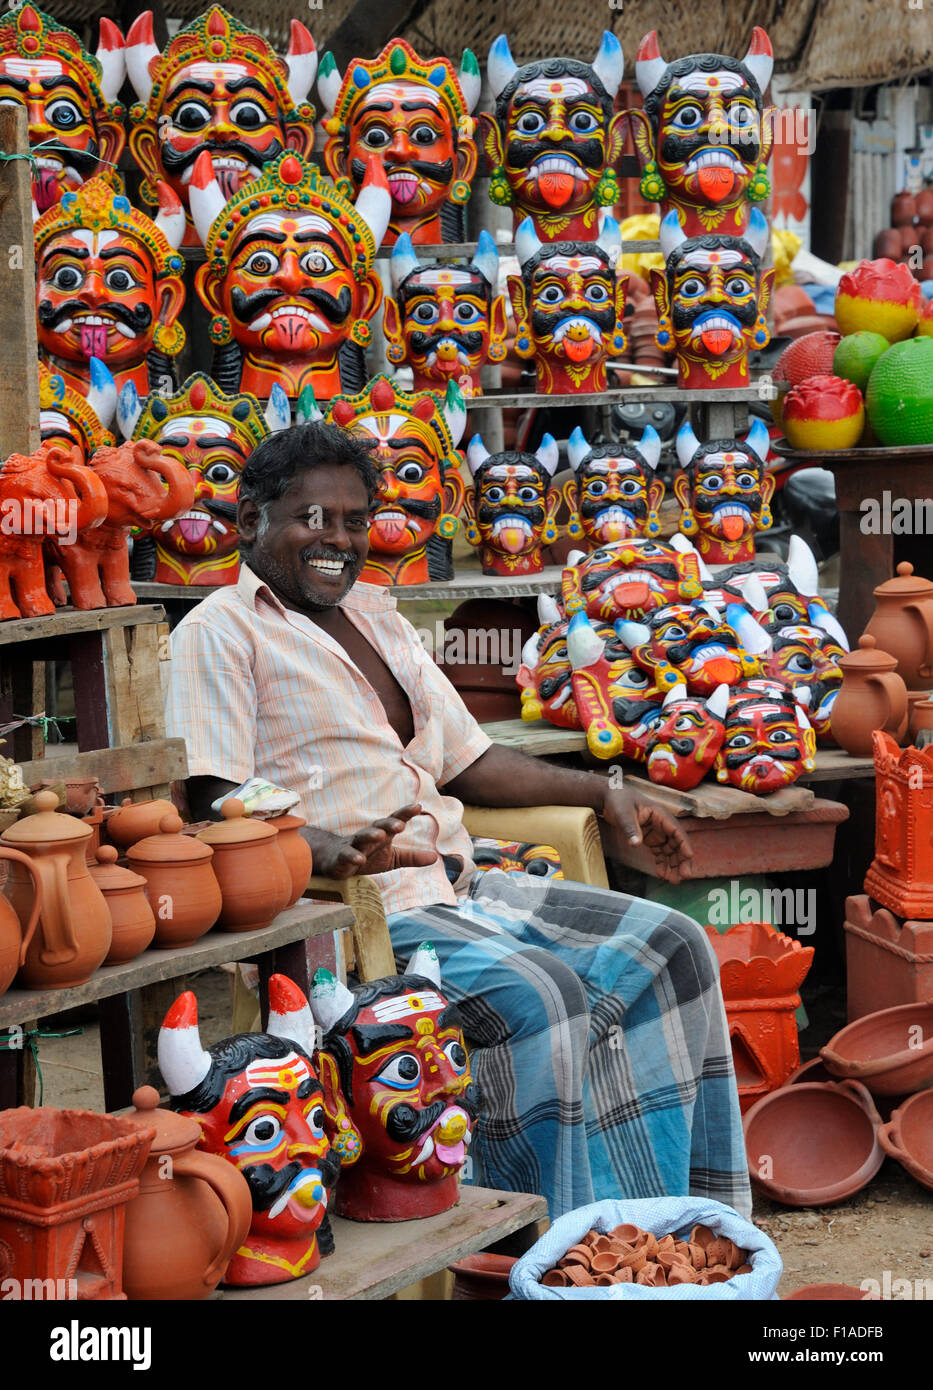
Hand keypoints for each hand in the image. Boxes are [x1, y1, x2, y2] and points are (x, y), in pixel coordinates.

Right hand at [310, 804, 438, 879]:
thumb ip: (412, 857)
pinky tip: (359, 859)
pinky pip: (347, 855)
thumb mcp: (392, 858)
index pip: (395, 821)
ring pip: (362, 837)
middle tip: (400, 824)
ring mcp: (354, 845)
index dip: (405, 813)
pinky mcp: (342, 858)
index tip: (418, 806)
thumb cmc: (367, 856)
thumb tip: (436, 857)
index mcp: (382, 834)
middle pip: (379, 826)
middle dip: (389, 824)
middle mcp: (369, 836)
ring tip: (380, 835)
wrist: (336, 861)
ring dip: (371, 835)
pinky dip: (352, 856)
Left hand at [600, 785, 692, 883]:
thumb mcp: (623, 814)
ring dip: (673, 865)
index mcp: (660, 815)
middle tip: (684, 876)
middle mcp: (662, 824)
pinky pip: (660, 852)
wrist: (610, 797)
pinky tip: (663, 874)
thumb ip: (630, 829)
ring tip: (673, 880)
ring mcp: (657, 832)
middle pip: (677, 843)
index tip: (688, 857)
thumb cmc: (619, 801)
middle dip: (682, 860)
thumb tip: (636, 844)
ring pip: (670, 850)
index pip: (677, 831)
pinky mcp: (650, 838)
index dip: (684, 845)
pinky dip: (662, 863)